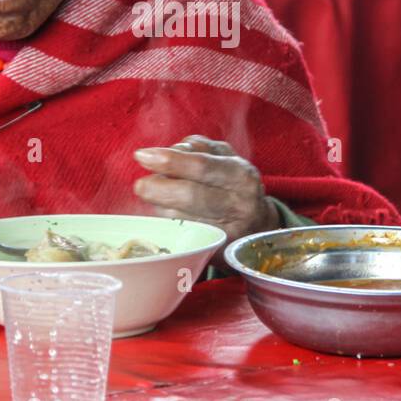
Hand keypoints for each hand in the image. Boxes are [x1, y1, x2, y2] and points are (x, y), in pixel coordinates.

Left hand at [133, 136, 280, 249]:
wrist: (259, 227)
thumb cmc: (234, 186)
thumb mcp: (226, 159)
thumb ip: (199, 148)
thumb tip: (171, 150)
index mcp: (240, 175)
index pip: (202, 166)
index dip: (170, 161)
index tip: (142, 156)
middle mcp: (238, 204)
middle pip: (191, 195)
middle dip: (158, 189)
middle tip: (140, 185)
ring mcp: (228, 231)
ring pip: (182, 218)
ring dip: (161, 207)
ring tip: (159, 198)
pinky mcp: (216, 252)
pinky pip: (182, 237)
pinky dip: (167, 224)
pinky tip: (166, 215)